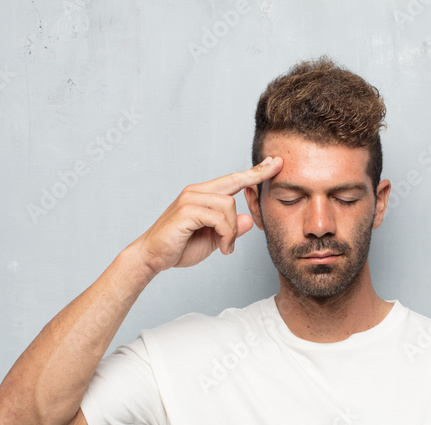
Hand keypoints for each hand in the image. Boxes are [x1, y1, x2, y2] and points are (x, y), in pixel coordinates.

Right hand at [133, 157, 282, 272]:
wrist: (153, 257)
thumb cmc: (179, 247)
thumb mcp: (213, 239)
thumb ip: (230, 229)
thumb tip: (248, 220)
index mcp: (203, 195)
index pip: (233, 179)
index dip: (255, 172)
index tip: (275, 162)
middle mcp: (196, 191)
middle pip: (234, 184)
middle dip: (257, 178)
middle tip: (277, 169)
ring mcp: (190, 199)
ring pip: (228, 205)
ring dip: (231, 231)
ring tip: (226, 247)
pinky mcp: (186, 211)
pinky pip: (219, 218)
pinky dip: (225, 235)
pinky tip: (222, 248)